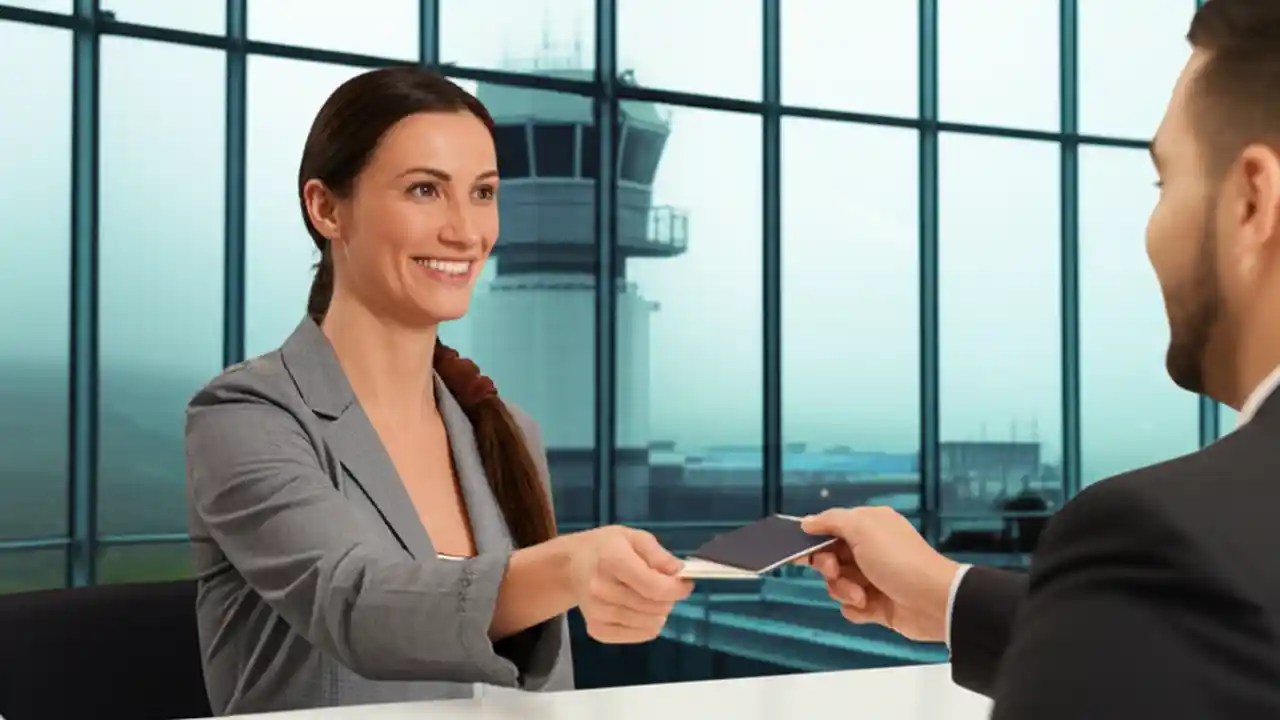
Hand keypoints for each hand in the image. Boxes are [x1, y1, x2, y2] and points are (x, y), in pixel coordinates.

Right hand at [567, 526, 693, 643]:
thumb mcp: (633, 537)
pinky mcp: (596, 630)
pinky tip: (641, 611)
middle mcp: (601, 589)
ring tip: (651, 598)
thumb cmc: (607, 547)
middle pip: (654, 607)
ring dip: (659, 613)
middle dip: (669, 599)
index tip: (685, 583)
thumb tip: (678, 571)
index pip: (653, 587)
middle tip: (664, 587)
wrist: (572, 565)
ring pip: (649, 624)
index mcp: (612, 560)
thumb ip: (657, 553)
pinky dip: (647, 626)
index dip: (676, 589)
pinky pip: (638, 636)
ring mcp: (597, 613)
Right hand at [799, 507, 959, 642]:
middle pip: (829, 558)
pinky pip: (849, 606)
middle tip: (835, 571)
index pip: (830, 529)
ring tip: (862, 595)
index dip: (814, 541)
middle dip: (828, 568)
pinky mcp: (876, 604)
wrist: (933, 601)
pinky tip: (869, 606)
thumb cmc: (898, 560)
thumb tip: (806, 522)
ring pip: (837, 584)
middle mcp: (869, 549)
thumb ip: (831, 521)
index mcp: (868, 526)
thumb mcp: (862, 528)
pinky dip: (855, 608)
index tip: (800, 553)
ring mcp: (873, 578)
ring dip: (843, 590)